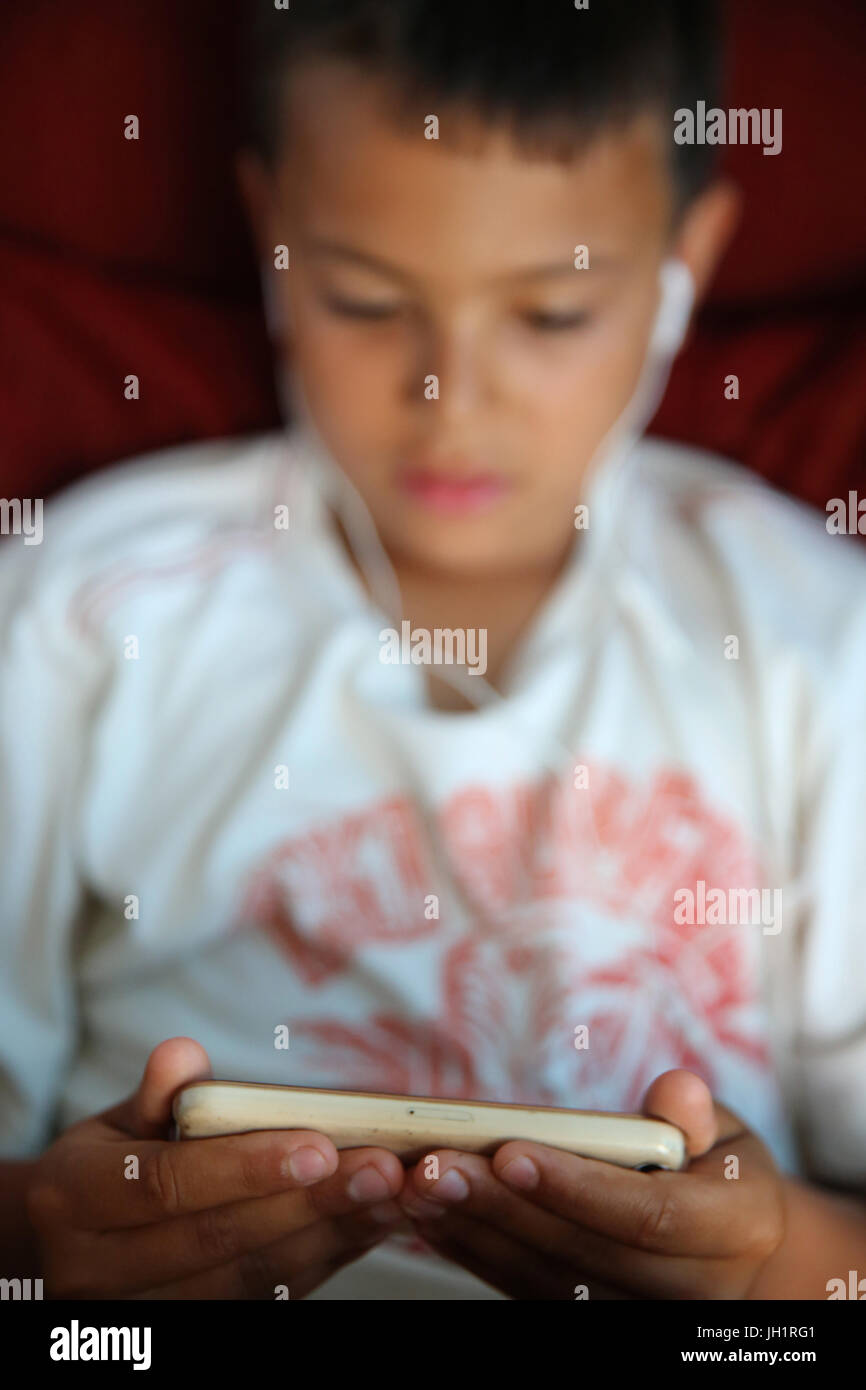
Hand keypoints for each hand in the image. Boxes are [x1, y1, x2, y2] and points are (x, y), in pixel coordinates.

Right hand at [26, 1037, 405, 1298]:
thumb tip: (182, 1053)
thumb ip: (154, 1095)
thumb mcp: (114, 1122)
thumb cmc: (106, 1167)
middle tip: (380, 1169)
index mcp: (71, 1201)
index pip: (163, 1187)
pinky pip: (262, 1300)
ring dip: (327, 1237)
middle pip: (215, 1243)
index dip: (242, 1168)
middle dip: (306, 1203)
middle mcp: (95, 1271)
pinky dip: (323, 1260)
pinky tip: (369, 1224)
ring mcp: (141, 1312)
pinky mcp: (188, 1330)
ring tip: (390, 1195)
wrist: (68, 1247)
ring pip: (246, 1281)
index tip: (318, 1144)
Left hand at [396, 1069, 785, 1299]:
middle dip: (502, 1208)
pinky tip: (434, 1216)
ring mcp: (636, 1314)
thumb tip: (675, 1093)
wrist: (735, 1256)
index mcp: (730, 1232)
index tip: (511, 1154)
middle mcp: (688, 1290)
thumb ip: (695, 1116)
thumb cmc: (716, 1176)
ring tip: (419, 1186)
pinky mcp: (593, 1320)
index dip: (576, 1188)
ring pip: (545, 1279)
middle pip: (582, 1254)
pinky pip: (527, 1290)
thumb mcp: (723, 1133)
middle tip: (436, 1167)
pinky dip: (476, 1253)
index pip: (648, 1217)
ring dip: (474, 1232)